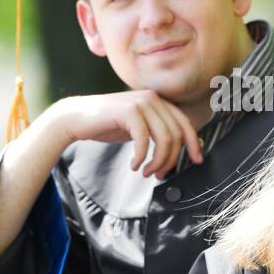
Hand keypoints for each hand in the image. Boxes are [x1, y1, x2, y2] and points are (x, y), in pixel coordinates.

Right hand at [48, 90, 203, 178]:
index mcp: (158, 101)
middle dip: (171, 159)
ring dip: (157, 161)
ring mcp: (141, 102)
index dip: (193, 143)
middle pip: (176, 134)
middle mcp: (152, 98)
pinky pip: (145, 140)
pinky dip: (141, 157)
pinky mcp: (128, 110)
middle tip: (158, 174)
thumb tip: (179, 149)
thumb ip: (157, 132)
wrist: (76, 118)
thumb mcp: (138, 128)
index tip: (196, 160)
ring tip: (146, 172)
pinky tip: (133, 165)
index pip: (185, 123)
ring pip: (164, 138)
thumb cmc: (107, 125)